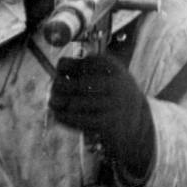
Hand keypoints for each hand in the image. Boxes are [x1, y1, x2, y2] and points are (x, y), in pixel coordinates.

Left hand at [49, 53, 154, 183]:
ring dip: (59, 103)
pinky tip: (58, 114)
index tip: (60, 72)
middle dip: (59, 86)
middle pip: (78, 84)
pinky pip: (79, 120)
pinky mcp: (108, 123)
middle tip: (53, 89)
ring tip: (53, 102)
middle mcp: (116, 84)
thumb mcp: (102, 72)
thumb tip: (60, 65)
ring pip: (75, 103)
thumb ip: (80, 66)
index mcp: (113, 67)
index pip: (83, 63)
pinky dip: (64, 117)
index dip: (65, 67)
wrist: (134, 119)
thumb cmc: (110, 92)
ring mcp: (113, 105)